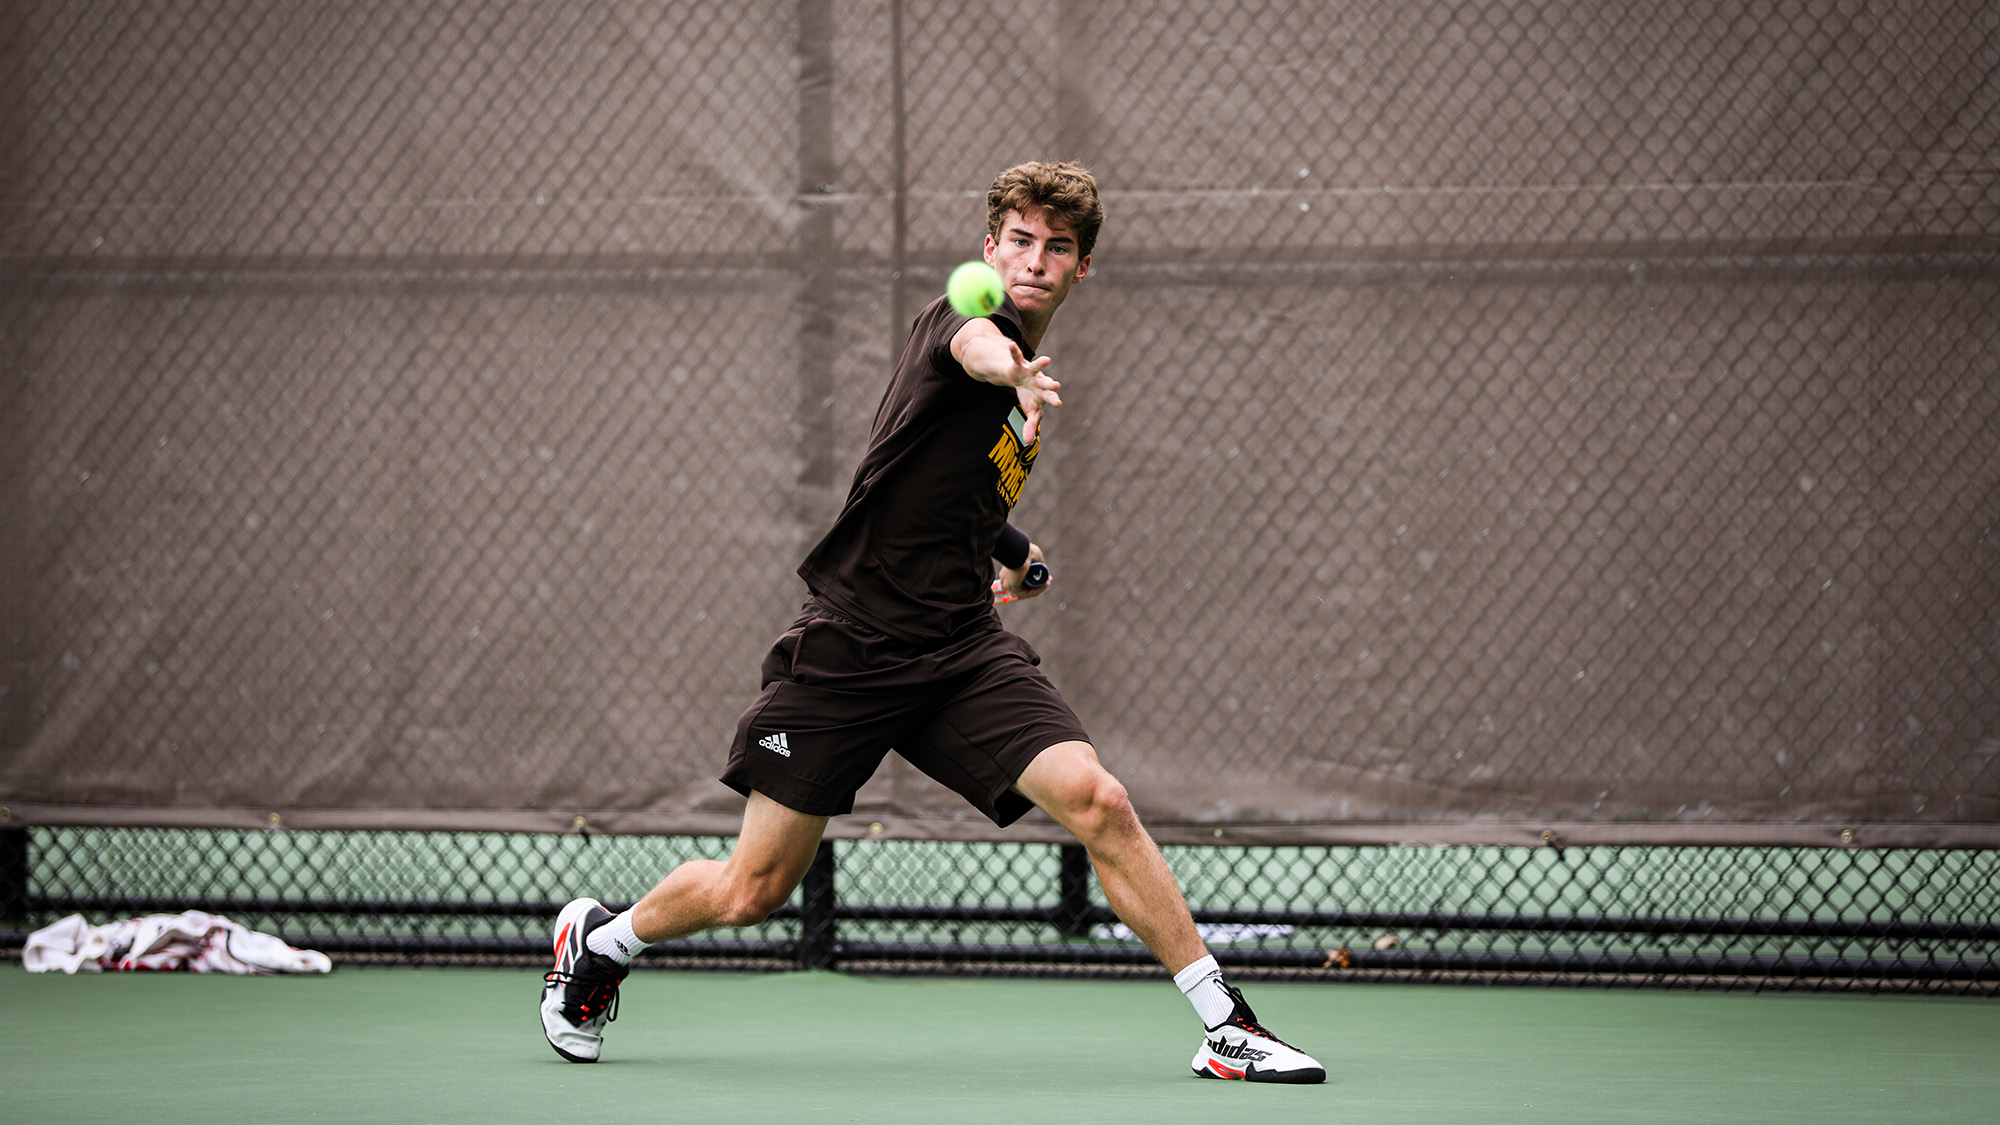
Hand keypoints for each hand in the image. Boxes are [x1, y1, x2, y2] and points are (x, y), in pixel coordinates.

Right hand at [953, 322, 1061, 443]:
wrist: (1020, 379)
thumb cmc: (1030, 396)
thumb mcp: (1030, 411)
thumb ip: (1030, 426)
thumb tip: (1029, 443)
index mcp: (1043, 393)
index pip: (1049, 398)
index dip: (1053, 400)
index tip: (1058, 404)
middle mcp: (1040, 381)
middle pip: (1046, 383)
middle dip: (1051, 385)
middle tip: (1057, 386)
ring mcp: (1031, 372)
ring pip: (1037, 367)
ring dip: (1041, 364)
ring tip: (1048, 359)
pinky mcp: (1020, 364)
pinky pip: (1016, 356)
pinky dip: (1014, 351)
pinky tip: (1011, 344)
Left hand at [995, 542, 1049, 601]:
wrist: (1019, 550)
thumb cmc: (1024, 550)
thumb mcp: (1034, 557)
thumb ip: (1038, 564)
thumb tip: (1043, 569)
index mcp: (1008, 572)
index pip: (1021, 582)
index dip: (1034, 582)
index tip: (1045, 578)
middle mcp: (1006, 579)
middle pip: (1024, 589)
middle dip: (1038, 586)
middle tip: (1048, 581)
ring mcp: (1008, 584)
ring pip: (1026, 592)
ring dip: (1039, 589)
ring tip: (1048, 583)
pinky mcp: (1012, 587)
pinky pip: (1027, 593)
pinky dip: (1037, 590)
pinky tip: (1045, 585)